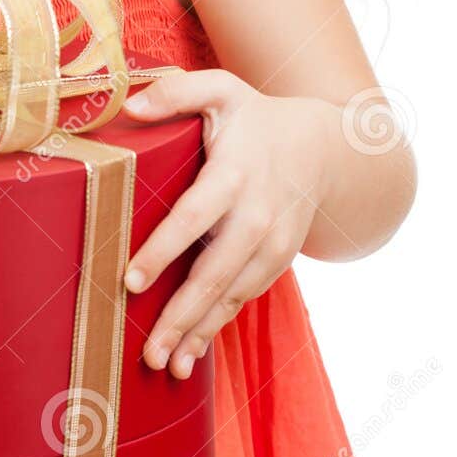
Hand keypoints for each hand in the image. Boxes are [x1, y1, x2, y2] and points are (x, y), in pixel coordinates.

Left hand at [120, 69, 331, 378]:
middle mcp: (257, 217)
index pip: (193, 217)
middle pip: (213, 272)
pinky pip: (243, 299)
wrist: (328, 151)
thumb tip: (128, 105)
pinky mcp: (277, 264)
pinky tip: (192, 355)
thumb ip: (176, 92)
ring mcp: (272, 245)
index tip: (130, 280)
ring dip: (198, 333)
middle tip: (148, 352)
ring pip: (231, 296)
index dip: (162, 250)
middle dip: (180, 315)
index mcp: (235, 175)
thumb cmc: (258, 119)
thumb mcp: (222, 90)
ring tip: (166, 366)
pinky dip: (217, 328)